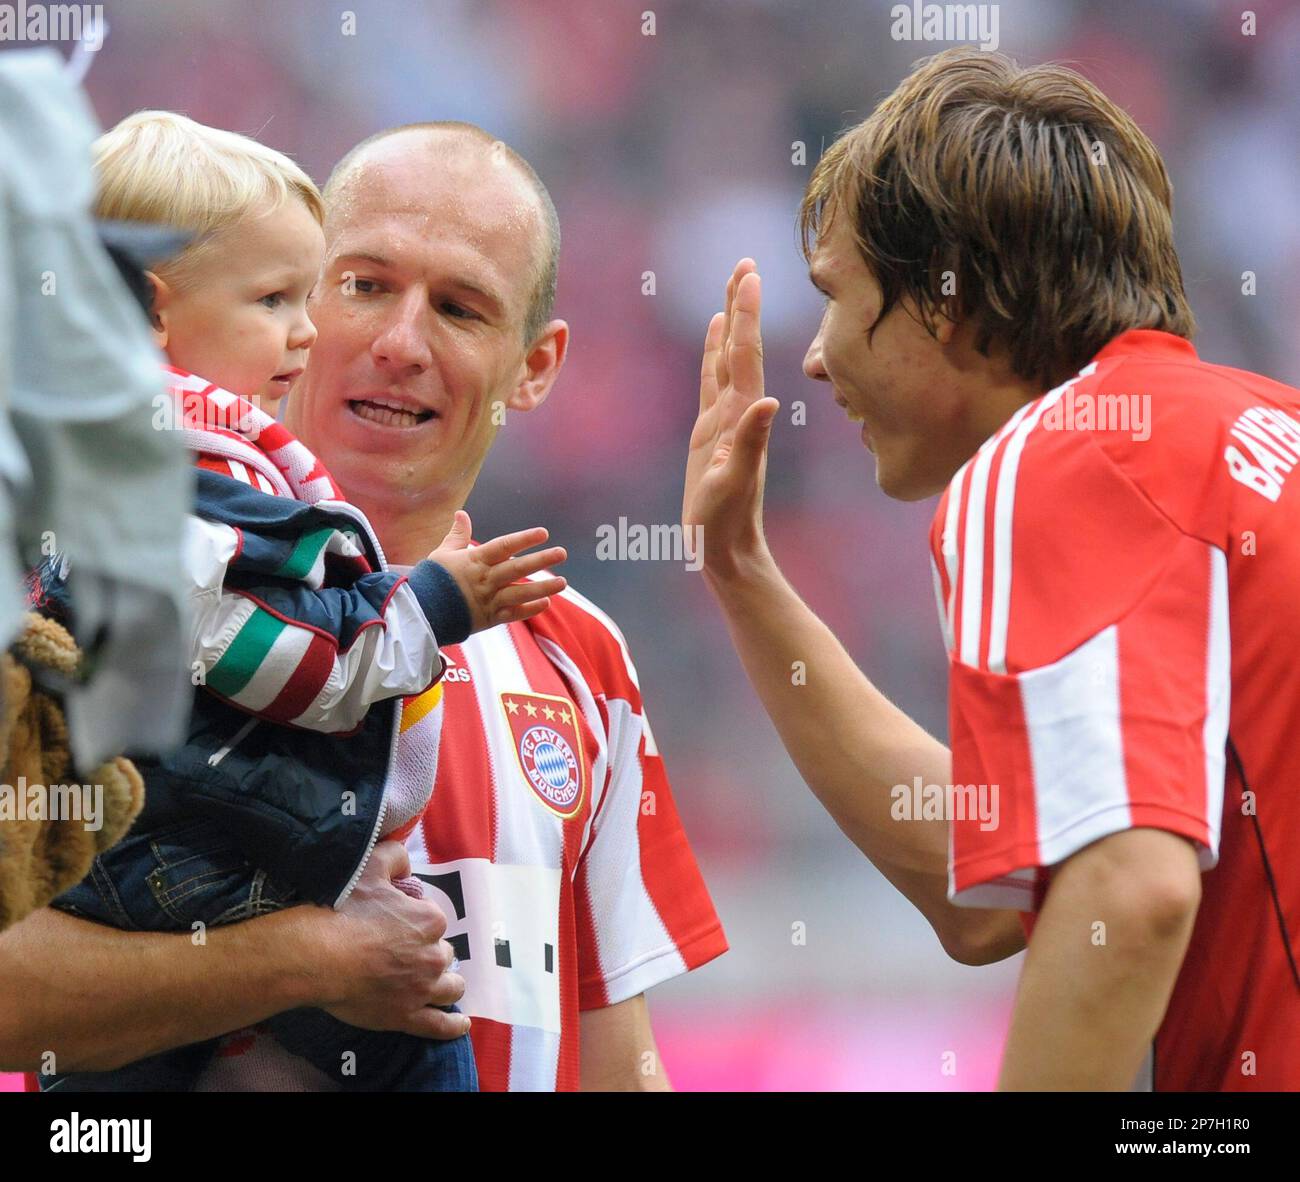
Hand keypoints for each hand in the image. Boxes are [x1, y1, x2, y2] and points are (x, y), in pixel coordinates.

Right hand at [316, 842, 468, 1039]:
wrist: (318, 955)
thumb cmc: (344, 910)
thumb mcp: (371, 866)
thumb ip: (396, 857)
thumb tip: (407, 866)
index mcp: (430, 920)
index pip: (434, 921)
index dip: (418, 923)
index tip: (399, 926)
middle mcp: (434, 955)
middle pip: (442, 954)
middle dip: (430, 953)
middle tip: (406, 954)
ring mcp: (423, 989)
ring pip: (450, 987)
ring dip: (446, 983)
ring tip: (440, 984)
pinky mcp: (408, 1017)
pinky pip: (440, 1025)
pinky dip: (453, 1026)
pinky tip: (461, 1024)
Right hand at [429, 510, 566, 631]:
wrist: (420, 613)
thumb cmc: (431, 580)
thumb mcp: (442, 553)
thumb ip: (458, 535)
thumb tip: (462, 514)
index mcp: (474, 561)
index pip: (503, 547)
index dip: (523, 539)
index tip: (542, 533)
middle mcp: (484, 580)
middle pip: (516, 569)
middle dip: (540, 560)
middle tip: (561, 553)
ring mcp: (488, 600)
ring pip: (520, 593)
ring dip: (542, 588)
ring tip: (562, 582)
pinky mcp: (489, 618)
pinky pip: (513, 614)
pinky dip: (529, 610)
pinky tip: (546, 603)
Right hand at [682, 258, 780, 578]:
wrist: (727, 550)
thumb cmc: (725, 524)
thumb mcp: (733, 484)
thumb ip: (750, 443)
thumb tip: (768, 402)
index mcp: (742, 417)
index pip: (744, 355)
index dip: (746, 314)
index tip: (750, 275)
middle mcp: (737, 411)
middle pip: (738, 346)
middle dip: (742, 304)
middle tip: (744, 262)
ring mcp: (724, 419)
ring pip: (726, 358)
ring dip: (730, 322)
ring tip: (731, 286)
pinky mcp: (712, 431)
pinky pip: (712, 381)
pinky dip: (713, 353)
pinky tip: (713, 335)